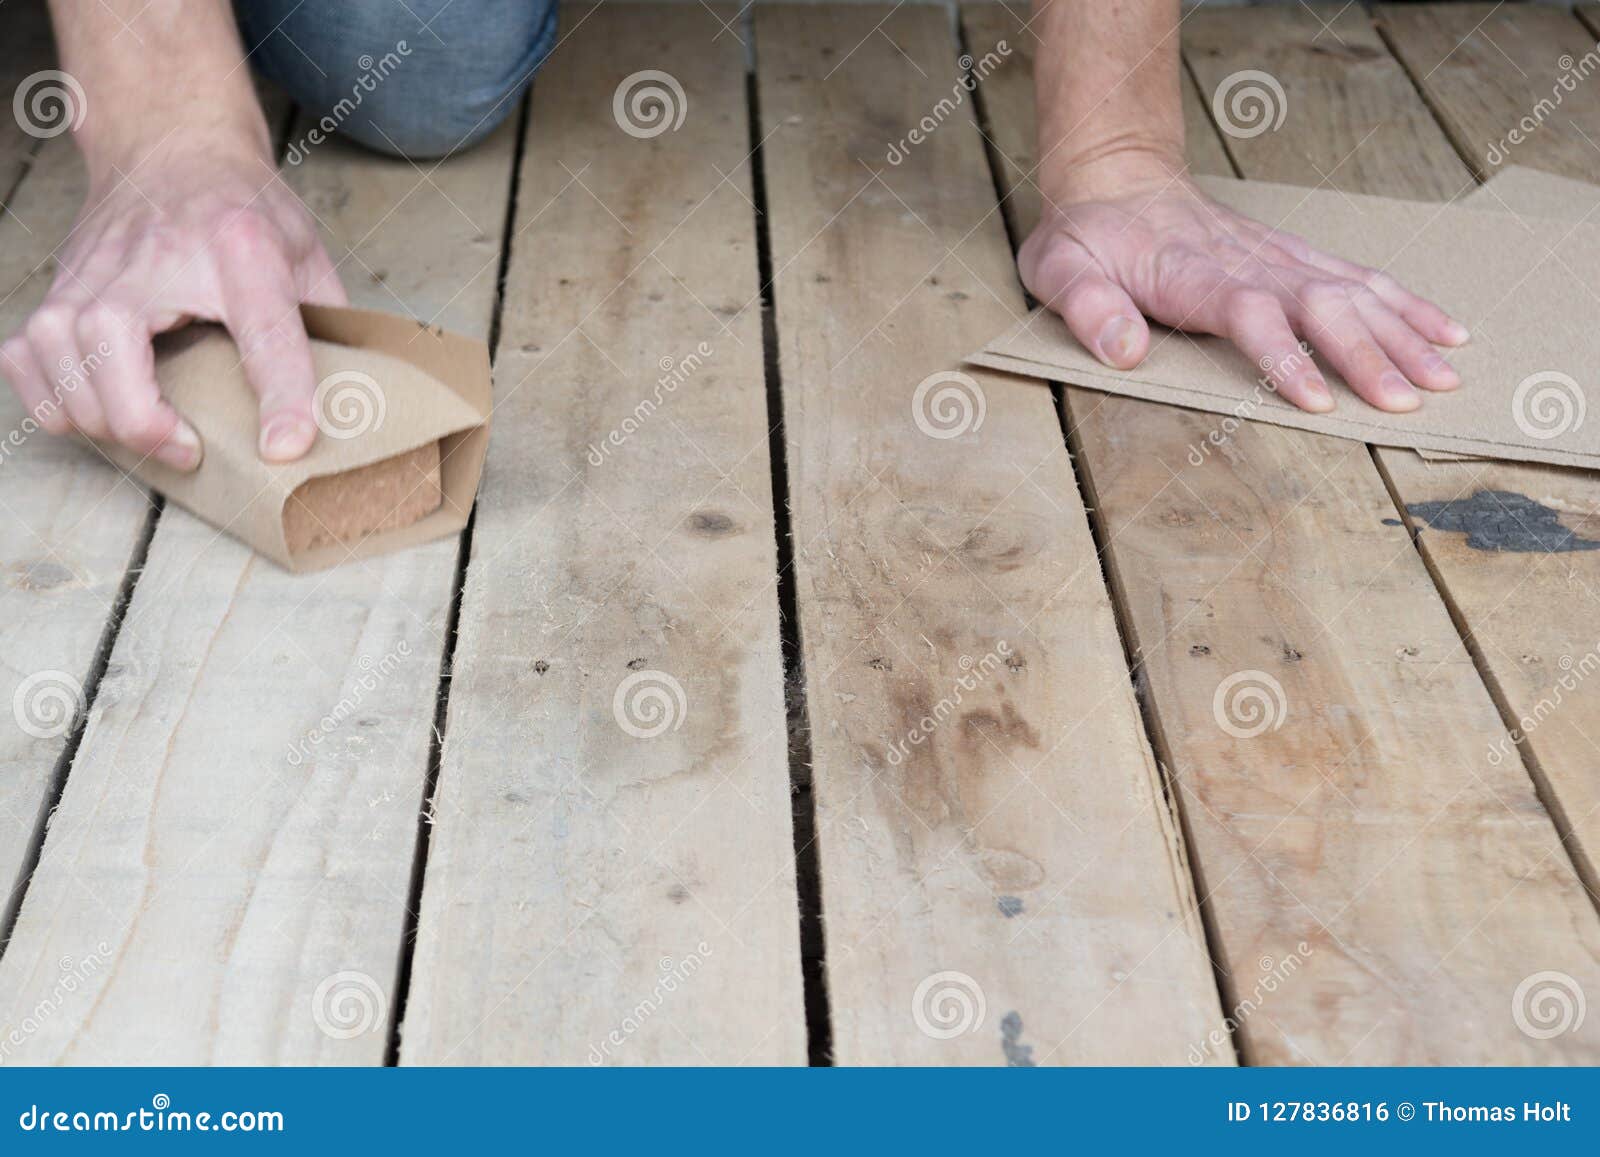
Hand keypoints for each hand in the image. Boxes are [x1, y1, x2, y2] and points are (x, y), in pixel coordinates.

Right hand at [1, 135, 346, 470]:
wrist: (173, 148)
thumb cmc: (245, 209)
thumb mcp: (306, 252)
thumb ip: (327, 324)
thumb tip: (350, 407)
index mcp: (242, 248)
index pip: (265, 331)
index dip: (281, 396)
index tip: (285, 447)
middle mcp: (154, 258)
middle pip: (116, 348)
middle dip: (146, 421)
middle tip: (193, 448)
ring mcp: (93, 272)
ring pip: (62, 358)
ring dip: (101, 418)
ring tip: (151, 435)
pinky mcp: (58, 287)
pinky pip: (24, 357)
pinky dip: (49, 398)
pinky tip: (91, 414)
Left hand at [1017, 172, 1468, 412]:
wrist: (1114, 179)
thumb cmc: (1086, 235)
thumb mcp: (1058, 269)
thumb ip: (1087, 307)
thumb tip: (1123, 349)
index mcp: (1192, 274)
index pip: (1250, 313)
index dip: (1284, 356)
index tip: (1317, 400)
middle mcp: (1247, 262)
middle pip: (1319, 305)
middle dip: (1367, 353)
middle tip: (1408, 401)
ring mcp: (1276, 256)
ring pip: (1352, 291)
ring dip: (1401, 332)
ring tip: (1445, 375)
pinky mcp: (1293, 256)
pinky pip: (1360, 277)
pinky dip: (1405, 304)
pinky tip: (1444, 331)